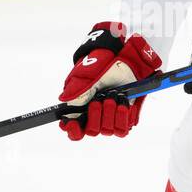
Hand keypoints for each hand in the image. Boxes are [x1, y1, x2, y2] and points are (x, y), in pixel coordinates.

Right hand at [58, 22, 161, 139]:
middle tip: (101, 100)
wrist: (126, 60)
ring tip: (114, 98)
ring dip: (111, 114)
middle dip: (96, 116)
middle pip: (92, 131)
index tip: (74, 124)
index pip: (74, 129)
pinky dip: (123, 118)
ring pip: (107, 131)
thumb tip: (64, 101)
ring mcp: (110, 116)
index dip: (73, 130)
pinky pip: (123, 129)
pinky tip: (124, 105)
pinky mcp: (125, 116)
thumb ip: (77, 89)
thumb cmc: (104, 65)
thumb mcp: (88, 75)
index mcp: (81, 107)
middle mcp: (95, 115)